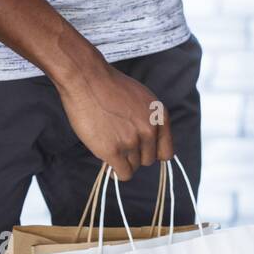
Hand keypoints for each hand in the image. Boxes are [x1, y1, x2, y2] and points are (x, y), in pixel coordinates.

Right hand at [56, 61, 173, 180]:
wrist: (86, 79)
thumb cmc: (110, 87)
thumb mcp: (142, 99)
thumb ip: (149, 121)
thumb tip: (148, 143)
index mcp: (159, 117)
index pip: (166, 152)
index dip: (152, 153)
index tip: (141, 150)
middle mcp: (149, 130)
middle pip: (148, 160)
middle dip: (134, 155)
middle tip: (118, 143)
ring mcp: (132, 141)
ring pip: (134, 167)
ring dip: (122, 160)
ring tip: (109, 144)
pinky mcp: (113, 150)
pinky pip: (123, 174)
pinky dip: (115, 171)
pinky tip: (107, 159)